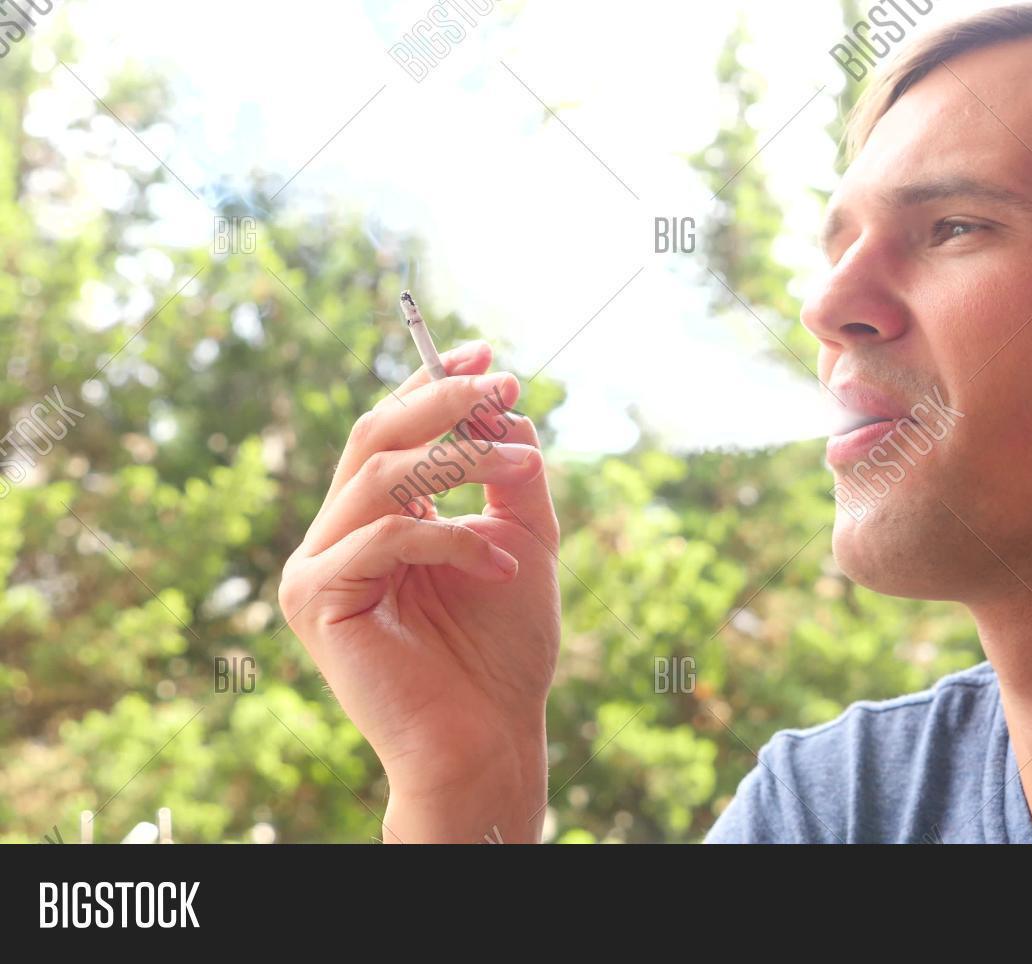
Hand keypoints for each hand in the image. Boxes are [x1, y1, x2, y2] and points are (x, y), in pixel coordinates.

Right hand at [278, 341, 559, 840]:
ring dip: (462, 459)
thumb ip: (510, 478)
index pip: (394, 434)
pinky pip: (386, 535)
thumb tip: (509, 411)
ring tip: (526, 470)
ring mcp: (318, 567)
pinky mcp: (315, 600)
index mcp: (377, 520)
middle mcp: (338, 536)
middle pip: (375, 436)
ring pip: (380, 474)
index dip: (434, 384)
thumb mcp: (522, 543)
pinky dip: (453, 538)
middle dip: (444, 400)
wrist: (490, 735)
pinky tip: (501, 567)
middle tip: (503, 384)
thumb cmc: (503, 649)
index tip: (488, 353)